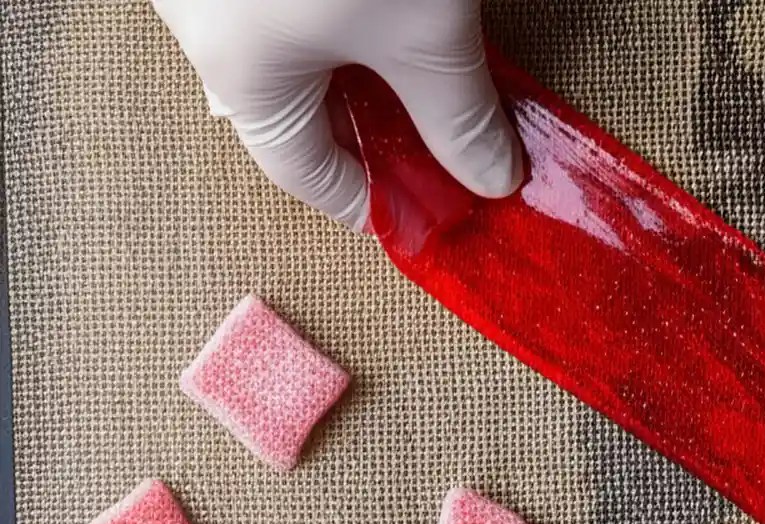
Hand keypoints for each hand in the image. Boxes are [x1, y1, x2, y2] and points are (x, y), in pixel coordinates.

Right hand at [151, 0, 523, 229]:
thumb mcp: (418, 31)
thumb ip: (457, 113)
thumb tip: (495, 180)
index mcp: (244, 78)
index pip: (307, 174)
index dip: (374, 201)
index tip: (427, 211)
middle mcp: (219, 31)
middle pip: (310, 109)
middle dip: (387, 130)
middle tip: (452, 146)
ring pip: (311, 51)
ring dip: (380, 69)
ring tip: (439, 76)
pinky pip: (309, 9)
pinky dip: (363, 22)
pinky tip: (399, 15)